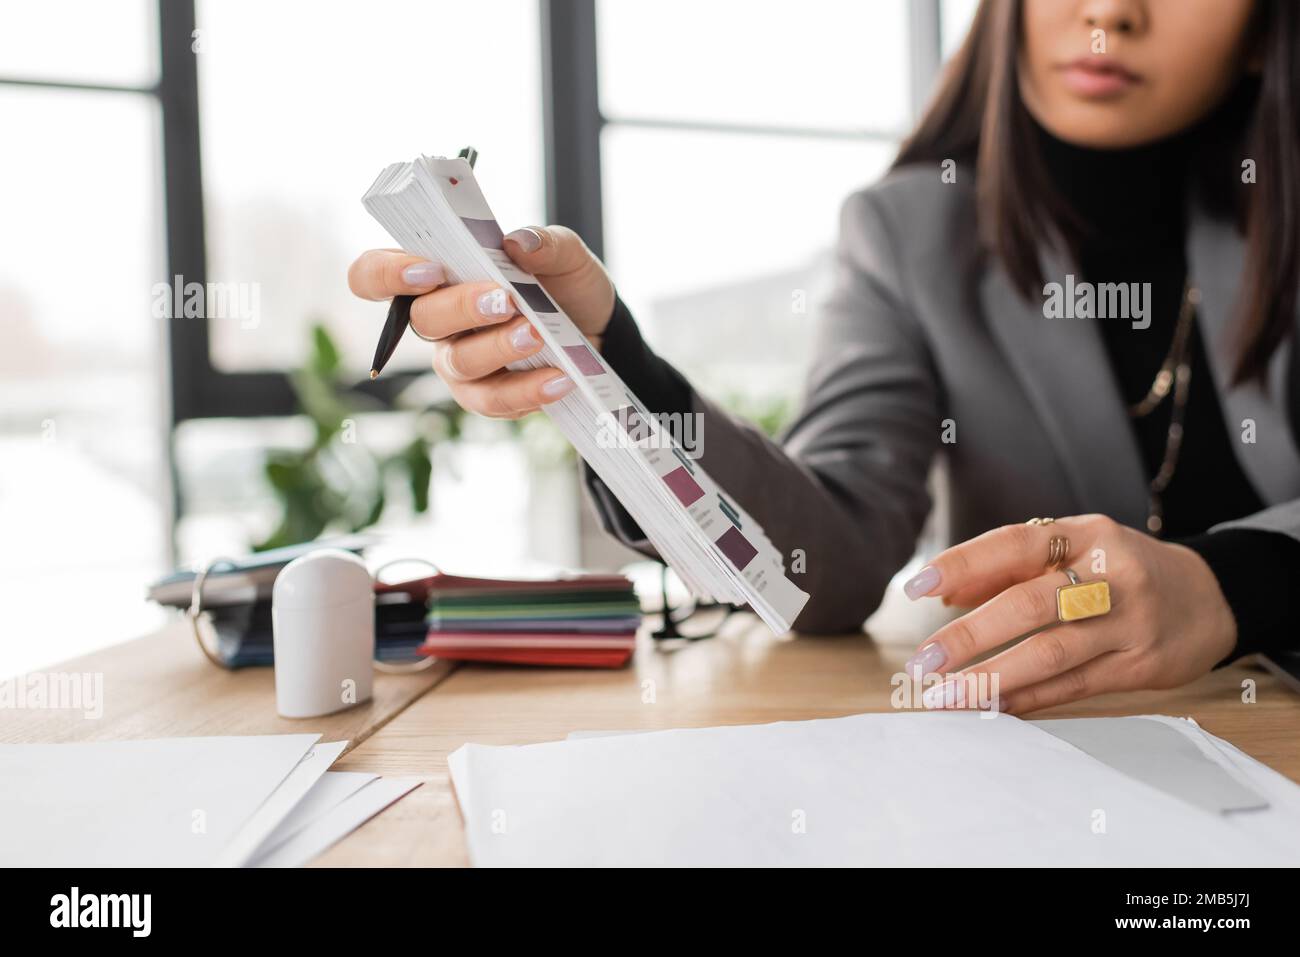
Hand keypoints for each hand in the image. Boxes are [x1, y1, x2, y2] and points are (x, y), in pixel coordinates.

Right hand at [347, 225, 614, 418]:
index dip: (387, 274)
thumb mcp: (564, 253)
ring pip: (460, 363)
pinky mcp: (487, 396)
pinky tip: (559, 378)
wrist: (599, 329)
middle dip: (462, 308)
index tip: (430, 270)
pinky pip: (495, 400)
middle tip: (505, 300)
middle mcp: (438, 321)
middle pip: (424, 319)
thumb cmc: (563, 284)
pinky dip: (528, 390)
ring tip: (537, 335)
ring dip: (498, 349)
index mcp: (437, 275)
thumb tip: (517, 242)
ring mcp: (459, 362)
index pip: (376, 274)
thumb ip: (544, 242)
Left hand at [901, 514, 1237, 714]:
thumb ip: (1006, 568)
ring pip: (1050, 653)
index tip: (915, 587)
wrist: (1210, 597)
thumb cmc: (1117, 571)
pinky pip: (1073, 686)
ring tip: (946, 696)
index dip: (962, 564)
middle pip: (1029, 604)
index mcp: (1085, 534)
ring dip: (992, 678)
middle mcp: (1109, 574)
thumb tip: (941, 594)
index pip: (1013, 543)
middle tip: (924, 661)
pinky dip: (1028, 699)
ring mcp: (1128, 622)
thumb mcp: (1072, 550)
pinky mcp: (1140, 665)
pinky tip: (991, 708)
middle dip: (970, 636)